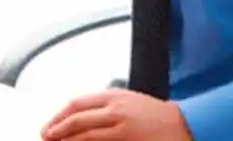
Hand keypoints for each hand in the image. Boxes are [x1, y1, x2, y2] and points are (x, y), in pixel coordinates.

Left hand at [42, 89, 191, 140]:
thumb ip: (105, 107)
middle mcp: (115, 107)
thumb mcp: (129, 102)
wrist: (187, 125)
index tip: (49, 126)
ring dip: (67, 140)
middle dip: (57, 128)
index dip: (58, 116)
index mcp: (113, 95)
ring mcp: (122, 124)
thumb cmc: (157, 117)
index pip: (76, 104)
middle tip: (46, 137)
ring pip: (85, 133)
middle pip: (76, 117)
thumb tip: (78, 117)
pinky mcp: (128, 138)